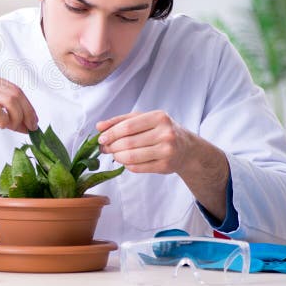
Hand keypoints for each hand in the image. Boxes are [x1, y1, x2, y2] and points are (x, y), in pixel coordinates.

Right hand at [0, 71, 38, 147]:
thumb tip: (30, 126)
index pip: (16, 89)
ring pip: (8, 100)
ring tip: (12, 127)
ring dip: (16, 117)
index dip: (29, 106)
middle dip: (27, 112)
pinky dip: (4, 120)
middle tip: (30, 128)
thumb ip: (9, 117)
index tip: (34, 122)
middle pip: (15, 93)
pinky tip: (0, 126)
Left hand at [97, 110, 229, 219]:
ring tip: (114, 154)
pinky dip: (127, 165)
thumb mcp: (143, 119)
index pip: (128, 127)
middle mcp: (166, 134)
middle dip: (111, 147)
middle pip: (128, 143)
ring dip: (117, 157)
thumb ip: (120, 121)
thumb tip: (99, 126)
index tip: (101, 138)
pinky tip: (127, 161)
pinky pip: (138, 168)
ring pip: (131, 157)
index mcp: (159, 117)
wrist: (187, 148)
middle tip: (104, 148)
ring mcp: (167, 151)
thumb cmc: (160, 130)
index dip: (111, 133)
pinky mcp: (166, 166)